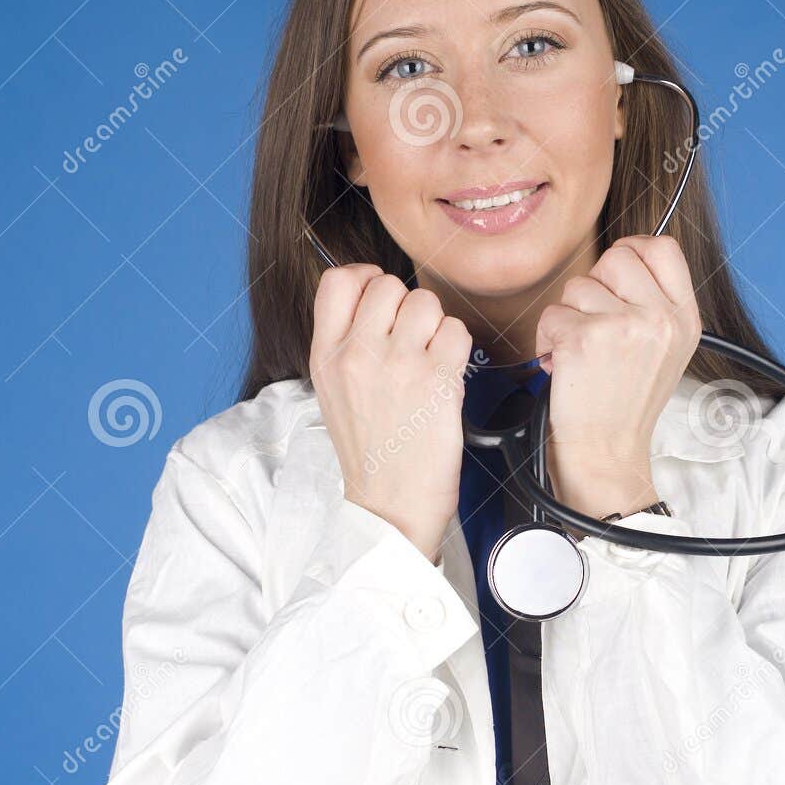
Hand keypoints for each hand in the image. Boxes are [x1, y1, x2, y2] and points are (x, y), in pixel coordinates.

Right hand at [309, 264, 472, 563]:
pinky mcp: (437, 380)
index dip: (367, 279)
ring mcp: (398, 364)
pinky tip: (447, 376)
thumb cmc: (369, 453)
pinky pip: (457, 331)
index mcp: (325, 355)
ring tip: (430, 361)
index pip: (339, 280)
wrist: (389, 505)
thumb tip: (375, 300)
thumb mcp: (333, 392)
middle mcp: (357, 354)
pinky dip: (459, 349)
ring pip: (426, 302)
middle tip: (412, 342)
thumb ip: (346, 344)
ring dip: (436, 326)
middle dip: (407, 307)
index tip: (382, 301)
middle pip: (388, 285)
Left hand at [534, 235, 700, 516]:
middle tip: (595, 325)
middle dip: (595, 287)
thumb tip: (627, 256)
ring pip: (578, 285)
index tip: (615, 280)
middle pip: (616, 258)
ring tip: (581, 352)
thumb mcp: (665, 350)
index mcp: (684, 319)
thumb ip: (655, 303)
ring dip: (569, 316)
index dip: (633, 252)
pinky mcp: (585, 339)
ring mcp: (624, 326)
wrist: (608, 452)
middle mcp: (660, 319)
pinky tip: (563, 363)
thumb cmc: (627, 403)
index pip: (663, 247)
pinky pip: (551, 313)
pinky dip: (548, 338)